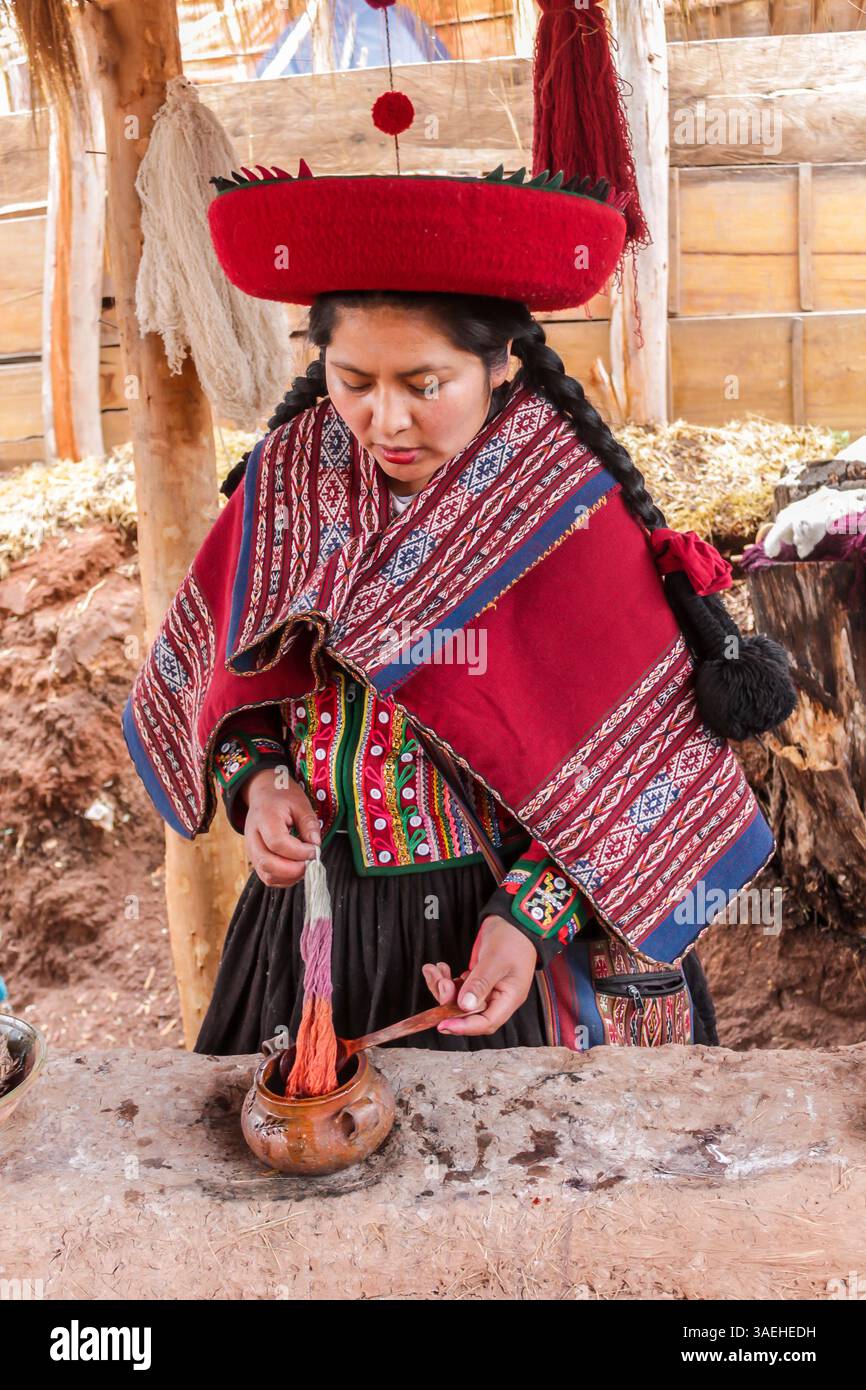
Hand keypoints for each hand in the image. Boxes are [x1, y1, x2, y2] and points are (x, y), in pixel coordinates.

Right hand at [242, 766, 320, 886]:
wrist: (263, 794)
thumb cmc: (282, 797)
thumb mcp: (301, 804)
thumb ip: (309, 825)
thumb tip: (315, 846)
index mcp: (264, 818)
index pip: (277, 843)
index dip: (298, 852)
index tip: (314, 850)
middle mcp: (253, 837)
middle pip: (267, 863)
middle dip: (293, 870)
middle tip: (310, 863)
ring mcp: (251, 850)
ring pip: (266, 875)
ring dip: (289, 877)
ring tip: (305, 866)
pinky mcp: (255, 860)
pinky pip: (267, 877)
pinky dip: (284, 879)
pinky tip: (297, 869)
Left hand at [421, 914, 537, 1036]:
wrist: (513, 920)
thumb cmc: (512, 938)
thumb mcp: (495, 960)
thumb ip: (480, 983)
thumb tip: (465, 1005)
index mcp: (508, 998)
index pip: (486, 1022)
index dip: (464, 1026)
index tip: (443, 1023)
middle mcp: (497, 998)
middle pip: (469, 1013)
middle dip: (449, 1002)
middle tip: (441, 983)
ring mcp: (486, 989)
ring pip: (459, 1000)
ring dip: (443, 988)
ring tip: (434, 971)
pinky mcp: (476, 980)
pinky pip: (458, 988)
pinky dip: (445, 980)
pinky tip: (439, 968)